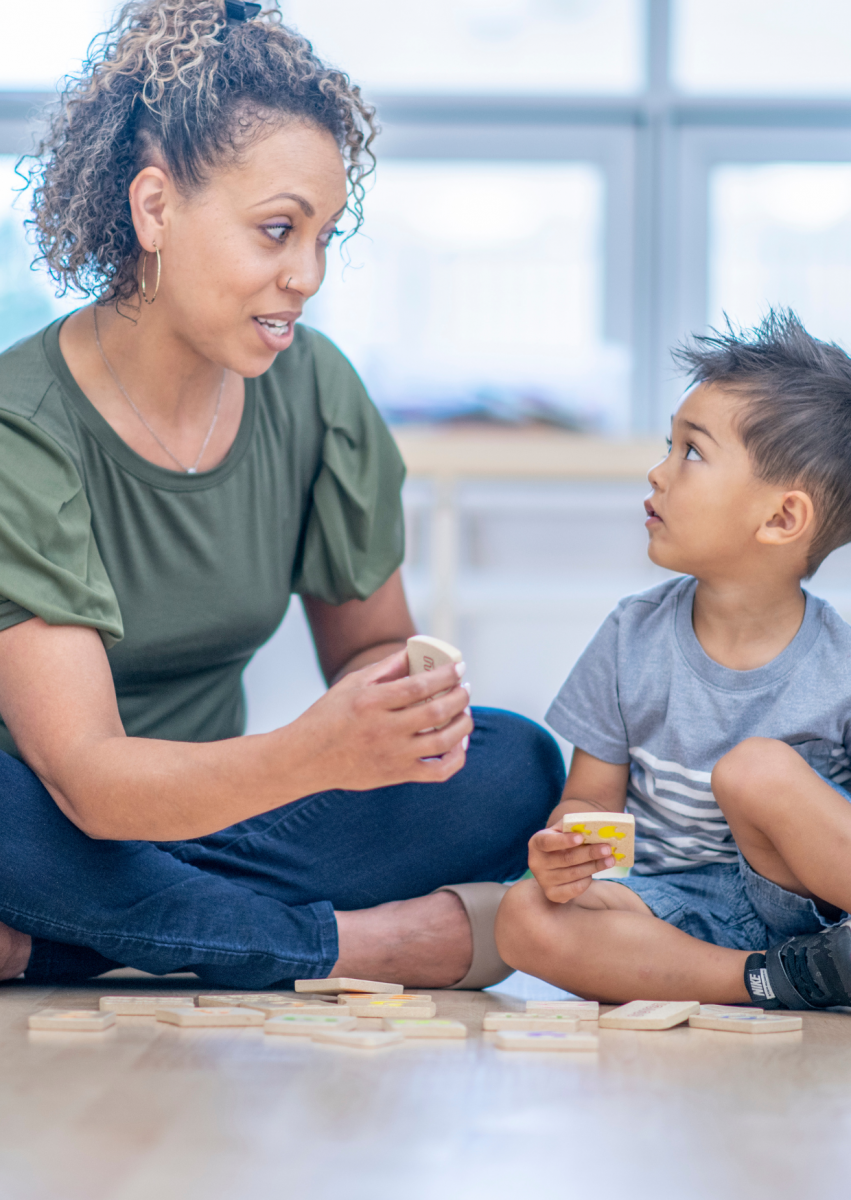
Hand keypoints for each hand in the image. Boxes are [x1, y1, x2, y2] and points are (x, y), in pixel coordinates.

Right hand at [281, 648, 473, 792]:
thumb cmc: (328, 717)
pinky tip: (457, 743)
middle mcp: (384, 730)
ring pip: (444, 742)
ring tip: (465, 712)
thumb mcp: (352, 684)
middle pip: (437, 713)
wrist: (306, 759)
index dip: (446, 675)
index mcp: (371, 703)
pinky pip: (438, 771)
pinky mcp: (397, 775)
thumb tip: (415, 650)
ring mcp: (393, 756)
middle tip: (464, 689)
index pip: (419, 686)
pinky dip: (456, 758)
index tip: (460, 668)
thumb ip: (387, 667)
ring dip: (463, 724)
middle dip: (460, 697)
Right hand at [527, 827, 615, 902]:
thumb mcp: (564, 829)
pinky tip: (595, 871)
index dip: (564, 840)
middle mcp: (536, 862)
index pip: (548, 842)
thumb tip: (595, 826)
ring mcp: (543, 880)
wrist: (554, 861)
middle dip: (589, 853)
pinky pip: (575, 888)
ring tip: (610, 859)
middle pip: (566, 859)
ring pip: (574, 874)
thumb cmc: (563, 840)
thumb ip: (575, 826)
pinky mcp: (552, 894)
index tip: (581, 837)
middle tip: (608, 848)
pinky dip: (588, 880)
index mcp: (537, 842)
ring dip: (595, 866)